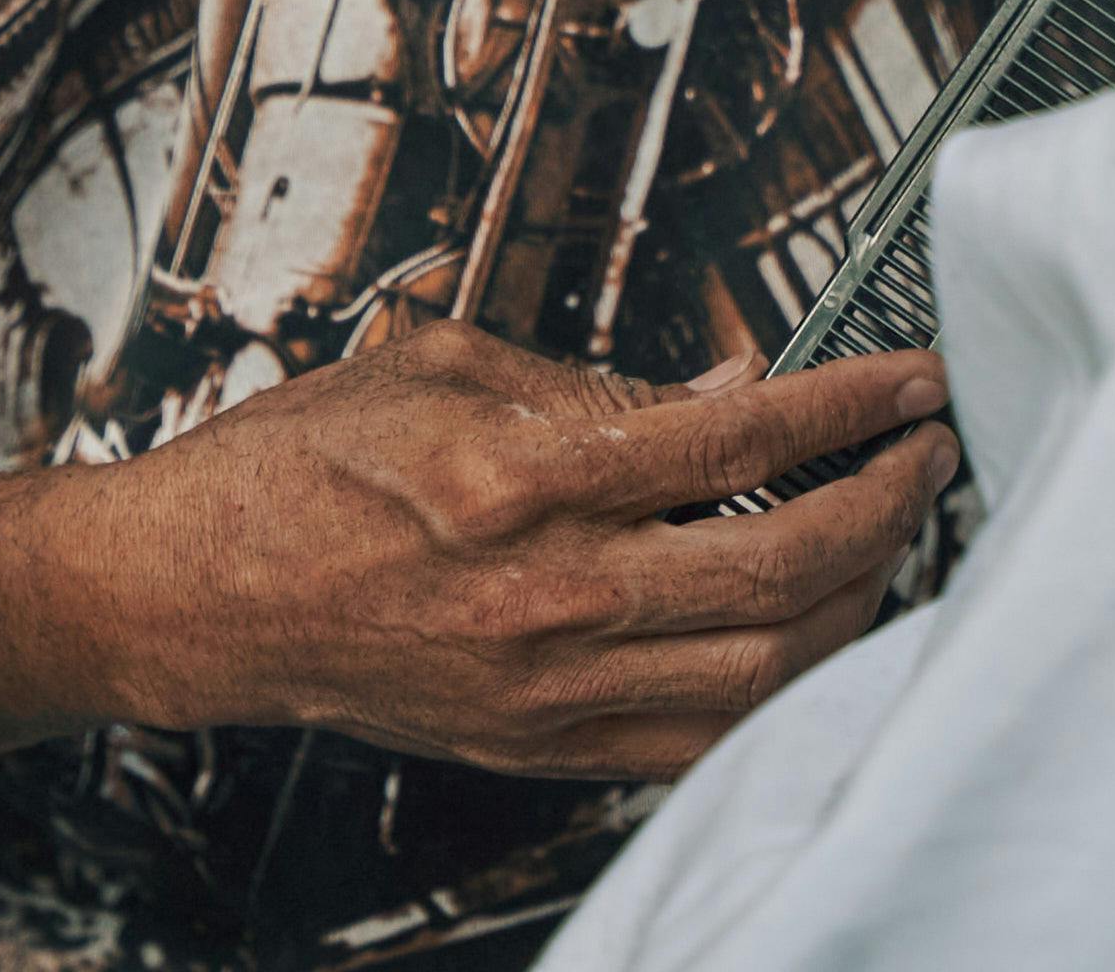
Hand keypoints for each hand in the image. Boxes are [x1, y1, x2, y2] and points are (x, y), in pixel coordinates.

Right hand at [92, 323, 960, 778]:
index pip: (736, 440)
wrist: (190, 595)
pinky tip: (807, 636)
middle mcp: (545, 595)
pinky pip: (698, 740)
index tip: (908, 378)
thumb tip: (723, 391)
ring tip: (884, 536)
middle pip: (776, 566)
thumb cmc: (290, 471)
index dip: (848, 403)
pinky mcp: (536, 746)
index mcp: (520, 480)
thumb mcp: (438, 367)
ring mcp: (545, 688)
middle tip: (925, 455)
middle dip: (882, 505)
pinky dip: (777, 690)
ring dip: (851, 600)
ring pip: (760, 668)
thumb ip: (590, 381)